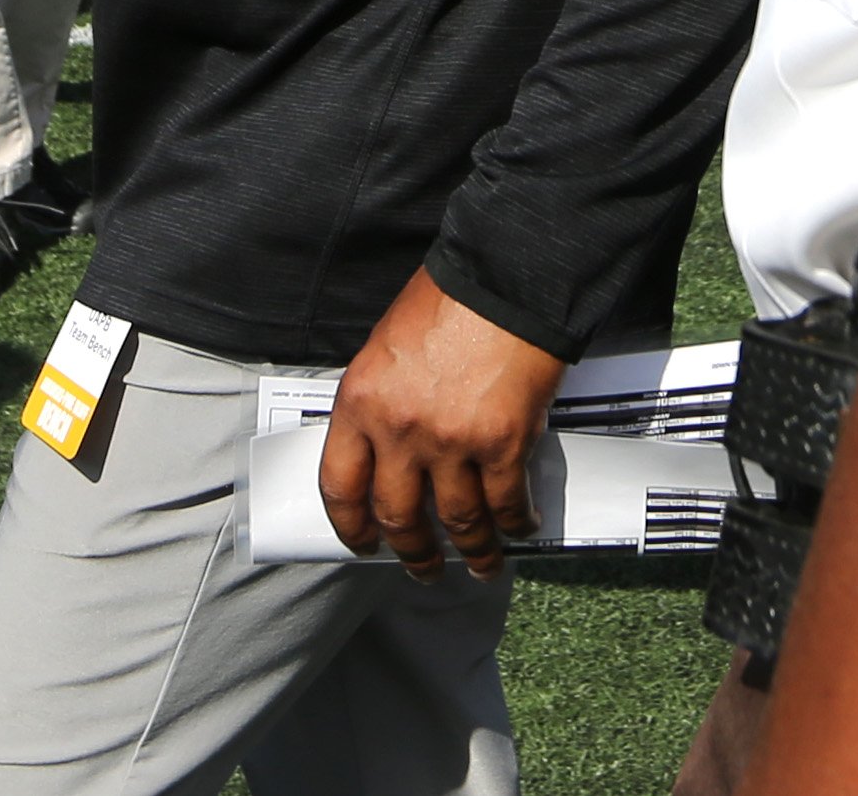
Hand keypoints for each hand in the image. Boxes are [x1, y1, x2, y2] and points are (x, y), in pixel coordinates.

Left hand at [318, 268, 562, 580]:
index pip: (339, 483)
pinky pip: (504, 504)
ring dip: (472, 553)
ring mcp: (450, 443)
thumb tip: (386, 450)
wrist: (496, 289)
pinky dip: (513, 525)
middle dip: (412, 551)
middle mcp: (398, 432)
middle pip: (398, 515)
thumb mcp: (382, 354)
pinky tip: (518, 529)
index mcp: (358, 404)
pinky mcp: (501, 446)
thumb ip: (378, 405)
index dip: (349, 525)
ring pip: (457, 522)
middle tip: (422, 568)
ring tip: (479, 566)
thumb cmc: (439, 309)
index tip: (360, 544)